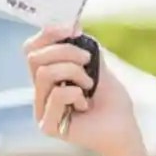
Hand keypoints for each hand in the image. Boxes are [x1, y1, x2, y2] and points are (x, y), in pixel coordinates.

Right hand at [23, 24, 145, 155]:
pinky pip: (57, 95)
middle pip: (33, 57)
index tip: (73, 28)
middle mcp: (41, 91)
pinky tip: (84, 105)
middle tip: (87, 60)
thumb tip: (72, 26)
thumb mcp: (98, 66)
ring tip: (89, 84)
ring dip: (74, 72)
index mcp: (49, 75)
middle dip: (65, 51)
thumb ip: (83, 47)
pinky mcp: (48, 125)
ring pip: (44, 73)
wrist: (124, 129)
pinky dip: (76, 93)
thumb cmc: (112, 101)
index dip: (48, 34)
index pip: (31, 49)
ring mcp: (42, 109)